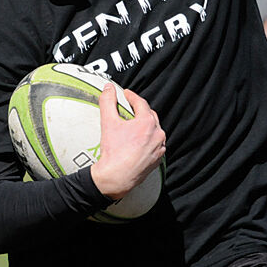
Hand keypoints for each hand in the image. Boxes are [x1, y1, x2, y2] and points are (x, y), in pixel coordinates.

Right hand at [90, 86, 165, 200]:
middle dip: (139, 110)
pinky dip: (148, 139)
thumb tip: (108, 89)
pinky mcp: (158, 158)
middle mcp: (157, 134)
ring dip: (144, 125)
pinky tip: (137, 141)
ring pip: (154, 130)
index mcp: (148, 123)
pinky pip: (155, 144)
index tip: (126, 94)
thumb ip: (108, 101)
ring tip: (132, 126)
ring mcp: (159, 147)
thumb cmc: (114, 152)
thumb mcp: (108, 122)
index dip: (131, 96)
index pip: (141, 103)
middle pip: (149, 115)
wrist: (116, 177)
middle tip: (128, 108)